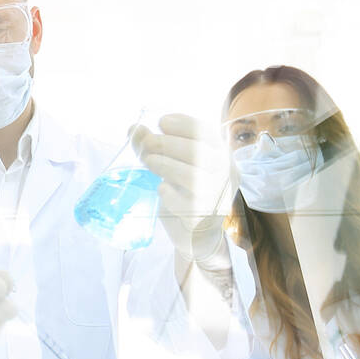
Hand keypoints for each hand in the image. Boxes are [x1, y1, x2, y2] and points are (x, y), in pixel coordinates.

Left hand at [131, 114, 230, 266]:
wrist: (197, 236)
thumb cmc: (184, 195)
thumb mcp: (172, 167)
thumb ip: (154, 148)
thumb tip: (134, 128)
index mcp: (220, 156)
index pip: (207, 134)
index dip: (184, 124)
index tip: (162, 122)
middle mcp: (225, 175)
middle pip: (201, 153)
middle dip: (169, 144)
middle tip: (147, 144)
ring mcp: (217, 197)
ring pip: (194, 177)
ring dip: (167, 165)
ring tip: (149, 162)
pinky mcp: (204, 218)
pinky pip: (187, 204)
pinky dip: (171, 193)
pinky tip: (161, 189)